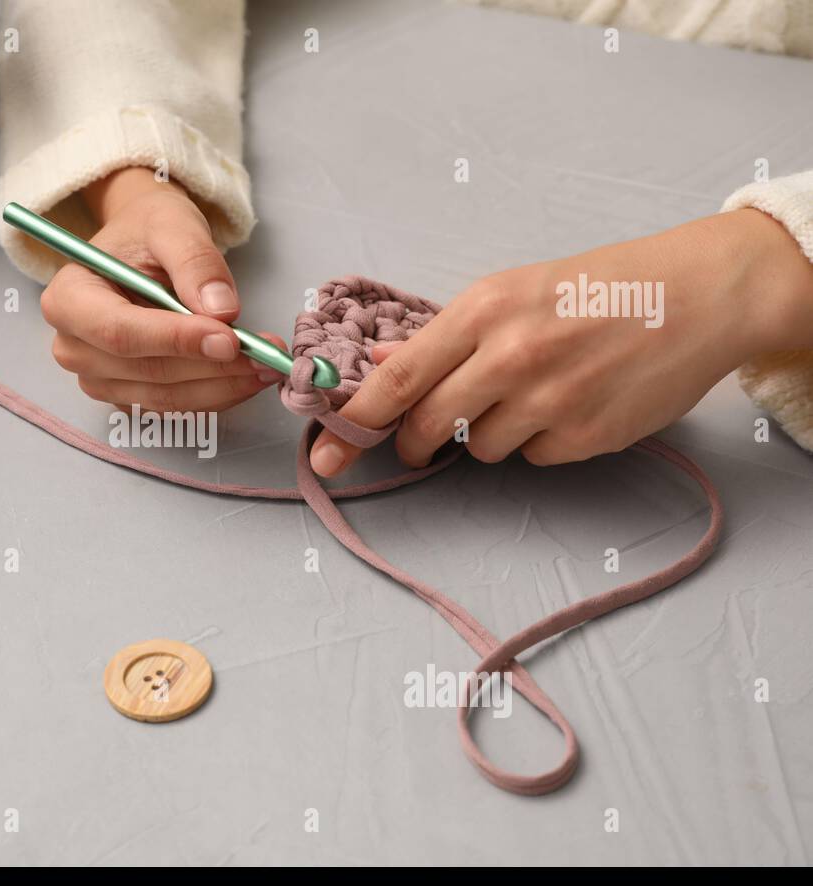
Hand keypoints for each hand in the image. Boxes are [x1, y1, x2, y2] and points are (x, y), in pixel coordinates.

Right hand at [41, 166, 284, 411]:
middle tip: (266, 353)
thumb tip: (222, 310)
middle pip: (147, 370)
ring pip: (166, 396)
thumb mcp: (173, 225)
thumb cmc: (148, 231)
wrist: (143, 246)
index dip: (176, 341)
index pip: (121, 333)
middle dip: (213, 365)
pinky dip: (216, 393)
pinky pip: (175, 405)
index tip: (230, 340)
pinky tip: (247, 373)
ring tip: (267, 363)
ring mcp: (97, 378)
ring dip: (222, 385)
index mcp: (68, 300)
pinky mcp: (125, 395)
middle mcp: (73, 347)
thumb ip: (196, 263)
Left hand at [310, 209, 812, 475]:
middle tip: (422, 438)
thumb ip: (446, 335)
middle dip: (413, 442)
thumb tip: (380, 364)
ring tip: (531, 393)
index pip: (399, 378)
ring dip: (488, 433)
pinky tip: (570, 405)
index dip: (357, 421)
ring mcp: (550, 401)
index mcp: (485, 310)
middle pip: (427, 426)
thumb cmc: (599, 287)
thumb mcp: (515, 291)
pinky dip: (540, 441)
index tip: (325, 451)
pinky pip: (532, 458)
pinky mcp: (586, 436)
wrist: (699, 295)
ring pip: (478, 448)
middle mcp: (512, 356)